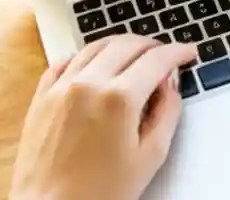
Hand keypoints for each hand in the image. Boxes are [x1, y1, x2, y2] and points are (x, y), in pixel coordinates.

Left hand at [10, 36, 197, 199]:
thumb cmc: (99, 193)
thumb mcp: (150, 157)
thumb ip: (167, 113)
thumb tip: (170, 86)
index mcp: (119, 98)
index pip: (157, 59)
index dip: (178, 51)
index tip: (187, 52)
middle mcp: (89, 83)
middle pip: (128, 44)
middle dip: (152, 44)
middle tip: (165, 54)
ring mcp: (61, 87)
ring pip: (96, 46)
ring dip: (121, 45)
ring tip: (135, 55)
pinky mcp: (42, 96)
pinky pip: (65, 61)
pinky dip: (85, 56)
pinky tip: (95, 65)